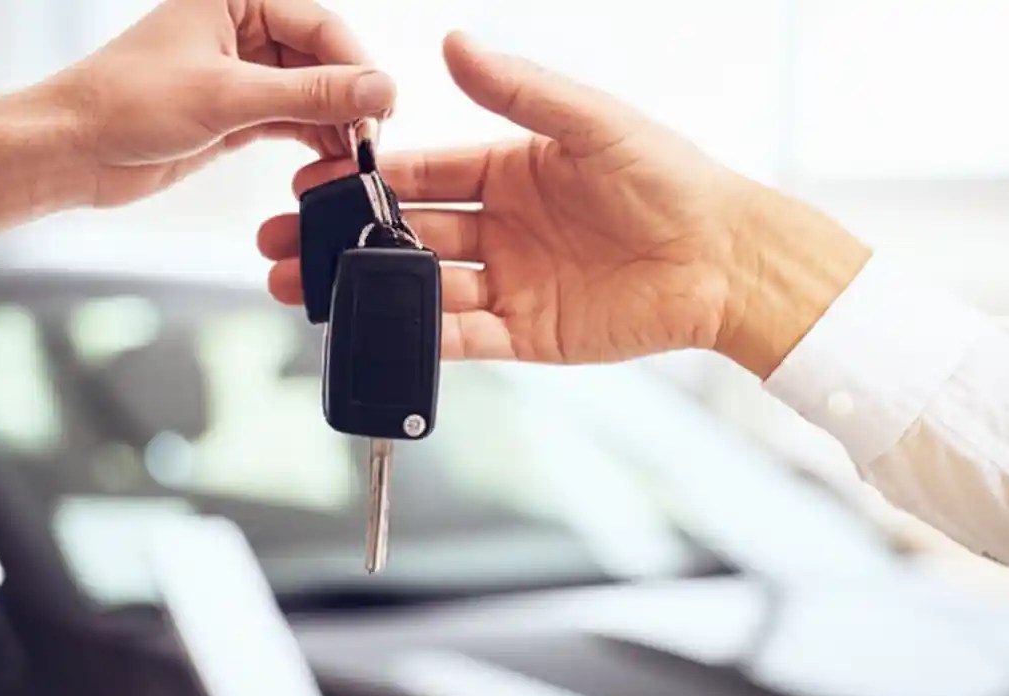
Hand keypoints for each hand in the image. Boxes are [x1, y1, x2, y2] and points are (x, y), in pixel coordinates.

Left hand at [0, 0, 394, 254]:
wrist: (73, 150)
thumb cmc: (126, 102)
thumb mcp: (227, 96)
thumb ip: (309, 94)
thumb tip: (377, 89)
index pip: (320, 26)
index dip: (357, 68)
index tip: (383, 106)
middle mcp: (243, 28)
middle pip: (323, 61)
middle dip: (348, 102)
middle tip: (370, 143)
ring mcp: (243, 72)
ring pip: (312, 95)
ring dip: (335, 127)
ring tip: (352, 162)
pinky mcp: (239, 112)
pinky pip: (294, 121)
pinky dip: (313, 143)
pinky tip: (329, 165)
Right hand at [260, 33, 868, 376]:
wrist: (725, 259)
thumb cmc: (669, 179)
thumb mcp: (590, 123)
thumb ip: (520, 91)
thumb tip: (452, 43)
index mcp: (508, 171)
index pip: (420, 174)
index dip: (364, 179)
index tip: (312, 178)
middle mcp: (501, 228)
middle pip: (404, 234)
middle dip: (343, 240)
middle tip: (282, 245)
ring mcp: (510, 284)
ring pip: (421, 288)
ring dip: (366, 291)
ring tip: (304, 292)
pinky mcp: (529, 335)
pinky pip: (463, 339)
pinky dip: (423, 338)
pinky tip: (382, 333)